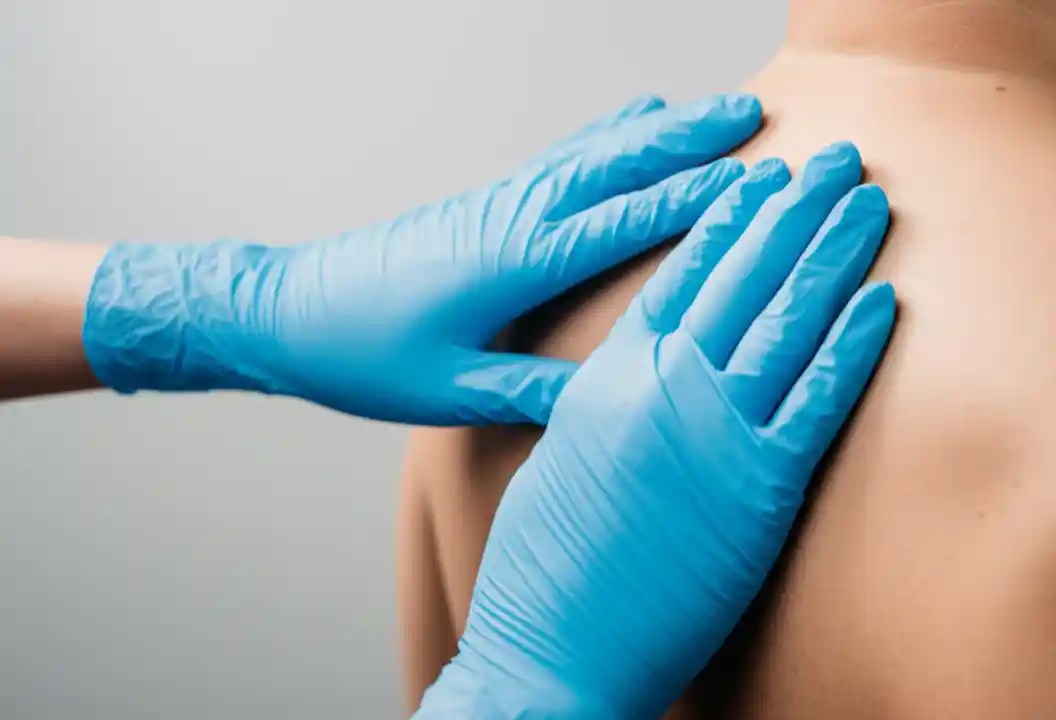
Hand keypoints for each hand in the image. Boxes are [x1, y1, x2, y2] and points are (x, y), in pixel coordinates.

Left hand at [82, 93, 761, 423]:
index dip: (693, 199)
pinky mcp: (488, 204)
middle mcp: (515, 218)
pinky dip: (608, 133)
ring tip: (717, 109)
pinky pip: (563, 157)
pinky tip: (633, 120)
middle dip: (692, 140)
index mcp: (513, 263)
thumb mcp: (447, 390)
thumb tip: (611, 401)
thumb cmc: (362, 355)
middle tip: (756, 113)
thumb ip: (529, 393)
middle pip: (617, 166)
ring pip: (595, 152)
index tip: (752, 178)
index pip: (622, 222)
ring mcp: (502, 203)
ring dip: (661, 128)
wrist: (288, 311)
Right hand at [419, 143, 895, 716]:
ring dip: (832, 253)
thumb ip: (609, 401)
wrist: (550, 647)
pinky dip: (854, 344)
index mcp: (610, 374)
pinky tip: (883, 298)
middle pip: (743, 276)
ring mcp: (712, 431)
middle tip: (834, 159)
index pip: (682, 274)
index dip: (731, 219)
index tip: (764, 177)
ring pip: (786, 320)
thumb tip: (642, 371)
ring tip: (866, 200)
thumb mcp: (562, 457)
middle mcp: (663, 385)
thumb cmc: (544, 565)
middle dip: (793, 210)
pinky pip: (818, 399)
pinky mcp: (758, 488)